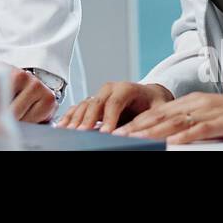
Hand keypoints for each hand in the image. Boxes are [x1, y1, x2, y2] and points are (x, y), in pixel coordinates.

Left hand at [0, 62, 57, 122]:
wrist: (29, 88)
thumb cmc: (4, 87)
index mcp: (0, 68)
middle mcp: (20, 74)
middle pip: (1, 106)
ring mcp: (36, 86)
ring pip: (17, 116)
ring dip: (9, 124)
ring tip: (5, 122)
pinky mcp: (48, 99)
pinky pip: (32, 121)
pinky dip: (25, 125)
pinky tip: (22, 120)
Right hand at [58, 81, 172, 132]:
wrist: (150, 96)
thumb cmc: (154, 104)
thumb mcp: (158, 110)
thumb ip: (148, 120)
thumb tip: (139, 133)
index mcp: (127, 88)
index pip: (115, 102)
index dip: (109, 118)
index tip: (106, 133)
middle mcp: (110, 89)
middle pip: (96, 103)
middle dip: (88, 120)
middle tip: (82, 133)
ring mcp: (99, 94)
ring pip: (85, 105)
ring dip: (76, 119)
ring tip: (70, 132)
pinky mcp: (93, 101)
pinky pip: (78, 107)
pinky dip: (70, 116)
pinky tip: (63, 126)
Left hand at [113, 92, 222, 143]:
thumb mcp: (211, 115)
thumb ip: (190, 122)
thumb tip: (169, 134)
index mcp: (193, 101)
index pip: (160, 111)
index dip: (139, 120)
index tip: (121, 128)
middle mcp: (198, 103)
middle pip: (162, 115)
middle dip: (138, 126)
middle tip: (119, 134)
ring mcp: (210, 112)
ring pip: (176, 122)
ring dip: (154, 132)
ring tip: (136, 139)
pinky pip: (200, 130)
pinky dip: (184, 136)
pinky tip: (171, 143)